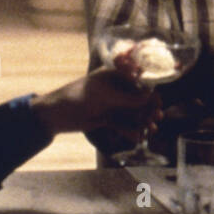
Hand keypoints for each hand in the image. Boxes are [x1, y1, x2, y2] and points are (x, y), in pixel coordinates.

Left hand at [31, 69, 162, 138]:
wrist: (54, 114)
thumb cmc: (77, 96)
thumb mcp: (105, 95)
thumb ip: (128, 98)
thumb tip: (150, 98)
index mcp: (114, 76)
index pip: (138, 82)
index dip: (150, 91)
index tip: (159, 102)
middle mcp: (114, 90)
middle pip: (138, 99)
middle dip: (149, 108)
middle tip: (157, 118)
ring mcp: (111, 104)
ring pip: (132, 113)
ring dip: (142, 121)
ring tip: (150, 130)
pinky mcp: (106, 118)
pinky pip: (122, 124)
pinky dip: (130, 130)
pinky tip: (137, 137)